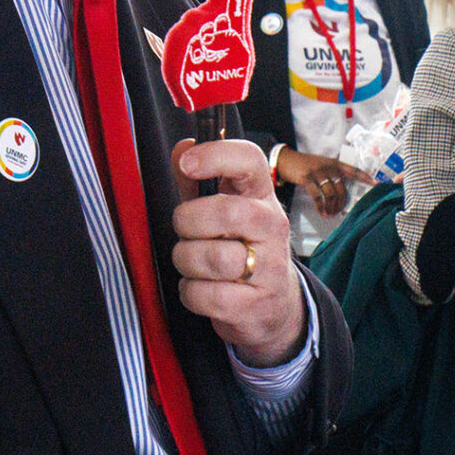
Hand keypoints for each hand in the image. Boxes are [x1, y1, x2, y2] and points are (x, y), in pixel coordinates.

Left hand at [170, 138, 305, 366]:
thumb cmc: (238, 247)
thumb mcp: (218, 209)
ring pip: (213, 258)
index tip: (189, 163)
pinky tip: (200, 288)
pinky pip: (208, 296)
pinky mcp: (257, 305)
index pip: (251, 161)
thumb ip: (196, 181)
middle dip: (188, 221)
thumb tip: (181, 149)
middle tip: (185, 230)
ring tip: (191, 262)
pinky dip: (191, 292)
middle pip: (226, 212)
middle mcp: (272, 227)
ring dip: (186, 260)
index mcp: (261, 196)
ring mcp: (270, 268)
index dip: (217, 156)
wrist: (273, 305)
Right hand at [273, 148, 370, 216]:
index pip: (353, 170)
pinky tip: (322, 212)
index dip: (365, 177)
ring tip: (330, 214)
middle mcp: (328, 167)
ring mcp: (317, 172)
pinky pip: (317, 196)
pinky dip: (321, 207)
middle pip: (341, 188)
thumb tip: (340, 194)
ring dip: (331, 207)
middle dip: (342, 203)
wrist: (286, 160)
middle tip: (340, 212)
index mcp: (334, 163)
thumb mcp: (321, 165)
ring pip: (331, 194)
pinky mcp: (307, 178)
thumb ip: (332, 174)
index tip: (376, 184)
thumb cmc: (306, 165)